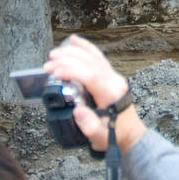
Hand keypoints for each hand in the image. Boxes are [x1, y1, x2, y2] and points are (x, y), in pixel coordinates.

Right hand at [43, 35, 144, 154]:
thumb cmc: (115, 136)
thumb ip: (90, 127)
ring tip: (54, 54)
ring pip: (93, 57)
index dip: (73, 71)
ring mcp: (113, 76)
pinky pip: (97, 57)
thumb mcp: (100, 138)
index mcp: (111, 95)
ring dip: (73, 52)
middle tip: (48, 65)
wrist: (130, 134)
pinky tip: (73, 41)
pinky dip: (85, 48)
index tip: (55, 72)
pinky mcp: (110, 75)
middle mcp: (114, 82)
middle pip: (90, 63)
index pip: (91, 76)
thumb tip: (78, 111)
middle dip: (67, 60)